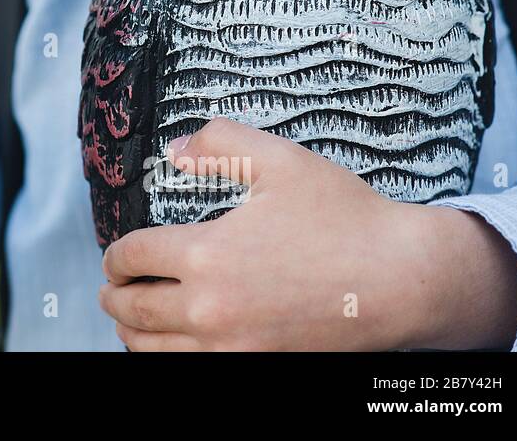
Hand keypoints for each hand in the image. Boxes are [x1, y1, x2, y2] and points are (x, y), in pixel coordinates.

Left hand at [98, 117, 516, 350]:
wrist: (406, 282)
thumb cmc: (347, 220)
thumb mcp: (281, 161)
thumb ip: (221, 143)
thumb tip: (175, 149)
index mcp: (207, 254)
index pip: (132, 258)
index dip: (116, 254)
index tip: (116, 255)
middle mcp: (211, 309)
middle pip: (134, 310)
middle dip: (115, 296)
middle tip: (111, 289)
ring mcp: (234, 349)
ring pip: (154, 352)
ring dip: (133, 334)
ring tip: (129, 323)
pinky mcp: (259, 370)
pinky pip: (191, 372)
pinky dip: (169, 360)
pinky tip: (171, 348)